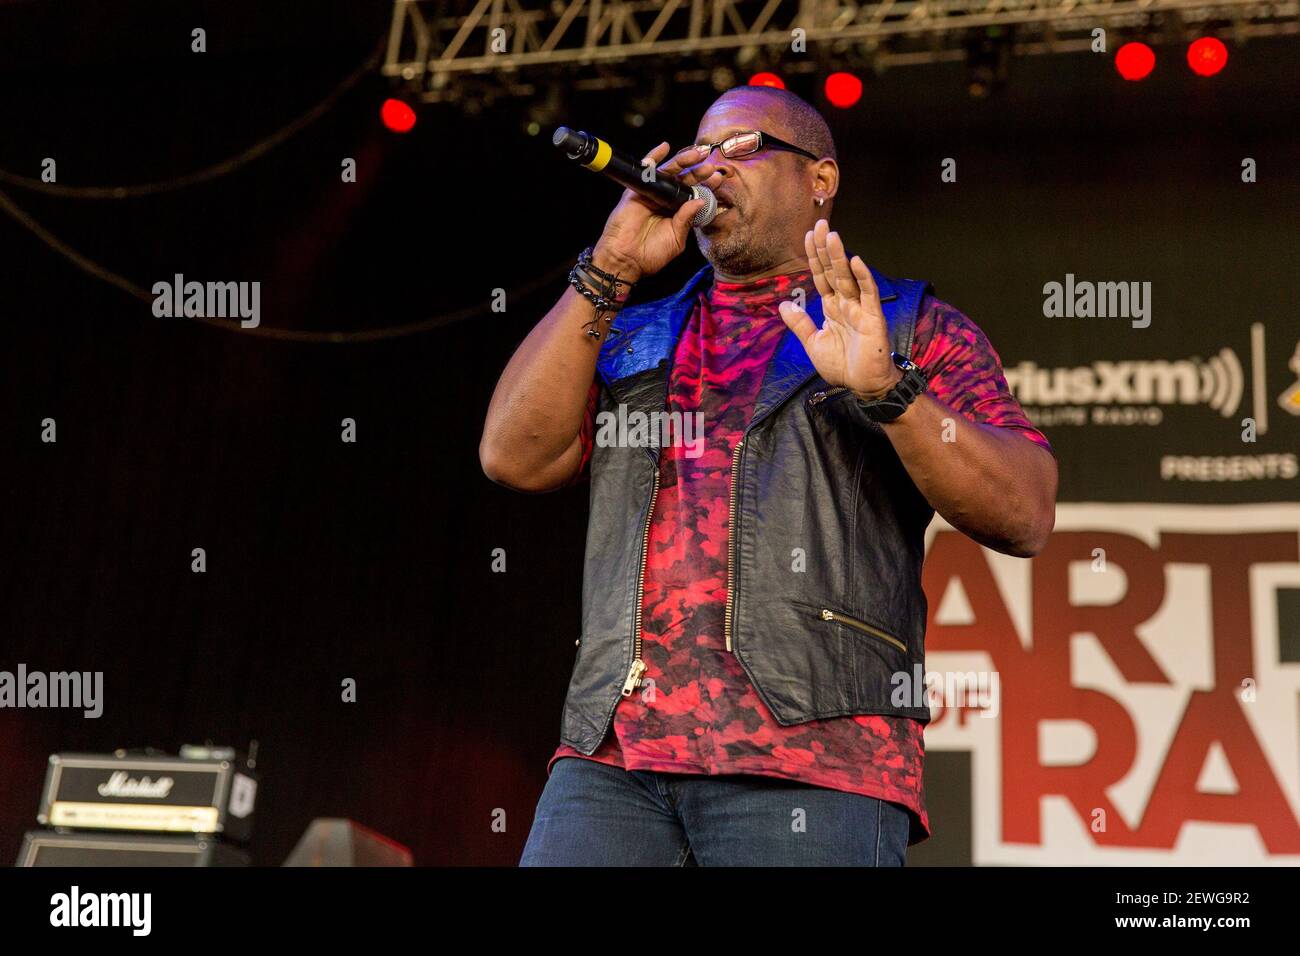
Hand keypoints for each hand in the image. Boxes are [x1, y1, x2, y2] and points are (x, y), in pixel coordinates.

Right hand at [591, 141, 724, 282]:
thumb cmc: (651, 254)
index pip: (694, 194)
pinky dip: (654, 157)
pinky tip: (665, 147)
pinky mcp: (636, 190)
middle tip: (711, 165)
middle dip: (698, 171)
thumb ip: (687, 219)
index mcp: (676, 213)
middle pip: (684, 180)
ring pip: (669, 172)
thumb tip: (700, 200)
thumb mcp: (676, 238)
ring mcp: (651, 194)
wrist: (626, 259)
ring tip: (697, 154)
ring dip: (683, 161)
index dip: (706, 186)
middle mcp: (665, 201)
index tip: (718, 179)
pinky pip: (646, 170)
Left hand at [778, 220, 902, 400]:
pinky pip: (868, 293)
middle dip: (825, 248)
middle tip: (819, 224)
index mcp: (831, 307)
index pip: (820, 276)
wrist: (863, 385)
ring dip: (839, 256)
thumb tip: (784, 304)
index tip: (807, 236)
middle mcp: (845, 303)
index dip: (814, 257)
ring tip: (832, 236)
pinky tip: (855, 261)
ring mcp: (860, 307)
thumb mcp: (813, 343)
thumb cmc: (842, 365)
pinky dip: (862, 277)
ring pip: (847, 277)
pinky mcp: (873, 317)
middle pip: (832, 270)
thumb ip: (800, 323)